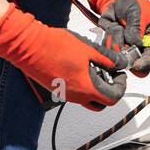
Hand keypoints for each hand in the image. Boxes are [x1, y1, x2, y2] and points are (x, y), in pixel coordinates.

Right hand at [0, 4, 126, 110]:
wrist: (28, 46)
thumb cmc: (55, 46)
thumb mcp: (88, 49)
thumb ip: (107, 59)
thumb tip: (120, 63)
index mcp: (86, 89)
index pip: (112, 98)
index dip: (121, 86)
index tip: (120, 74)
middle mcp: (76, 97)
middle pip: (100, 104)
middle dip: (109, 92)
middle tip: (111, 75)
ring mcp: (65, 94)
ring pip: (87, 99)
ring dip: (95, 88)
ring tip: (95, 68)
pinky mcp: (57, 89)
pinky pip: (75, 93)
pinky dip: (83, 85)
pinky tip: (81, 67)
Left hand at [89, 0, 149, 76]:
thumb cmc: (133, 2)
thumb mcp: (137, 13)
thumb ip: (136, 29)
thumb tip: (135, 43)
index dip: (146, 62)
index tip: (137, 65)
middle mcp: (140, 46)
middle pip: (136, 62)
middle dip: (127, 54)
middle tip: (122, 44)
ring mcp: (126, 46)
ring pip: (119, 54)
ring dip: (115, 38)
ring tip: (118, 23)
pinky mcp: (112, 43)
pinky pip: (107, 45)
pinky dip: (107, 33)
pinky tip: (111, 22)